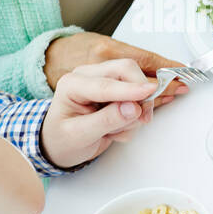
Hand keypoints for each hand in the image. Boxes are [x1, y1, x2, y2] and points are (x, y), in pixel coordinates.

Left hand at [40, 59, 156, 169]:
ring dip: (135, 112)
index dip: (130, 89)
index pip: (106, 84)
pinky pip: (139, 97)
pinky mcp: (117, 89)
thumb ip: (106, 121)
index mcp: (72, 84)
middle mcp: (89, 76)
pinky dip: (135, 116)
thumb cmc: (62, 138)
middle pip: (126, 70)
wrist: (61, 143)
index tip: (150, 91)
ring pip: (137, 84)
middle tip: (143, 119)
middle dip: (141, 94)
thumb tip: (133, 108)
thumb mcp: (79, 135)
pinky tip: (116, 127)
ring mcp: (104, 80)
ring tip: (113, 130)